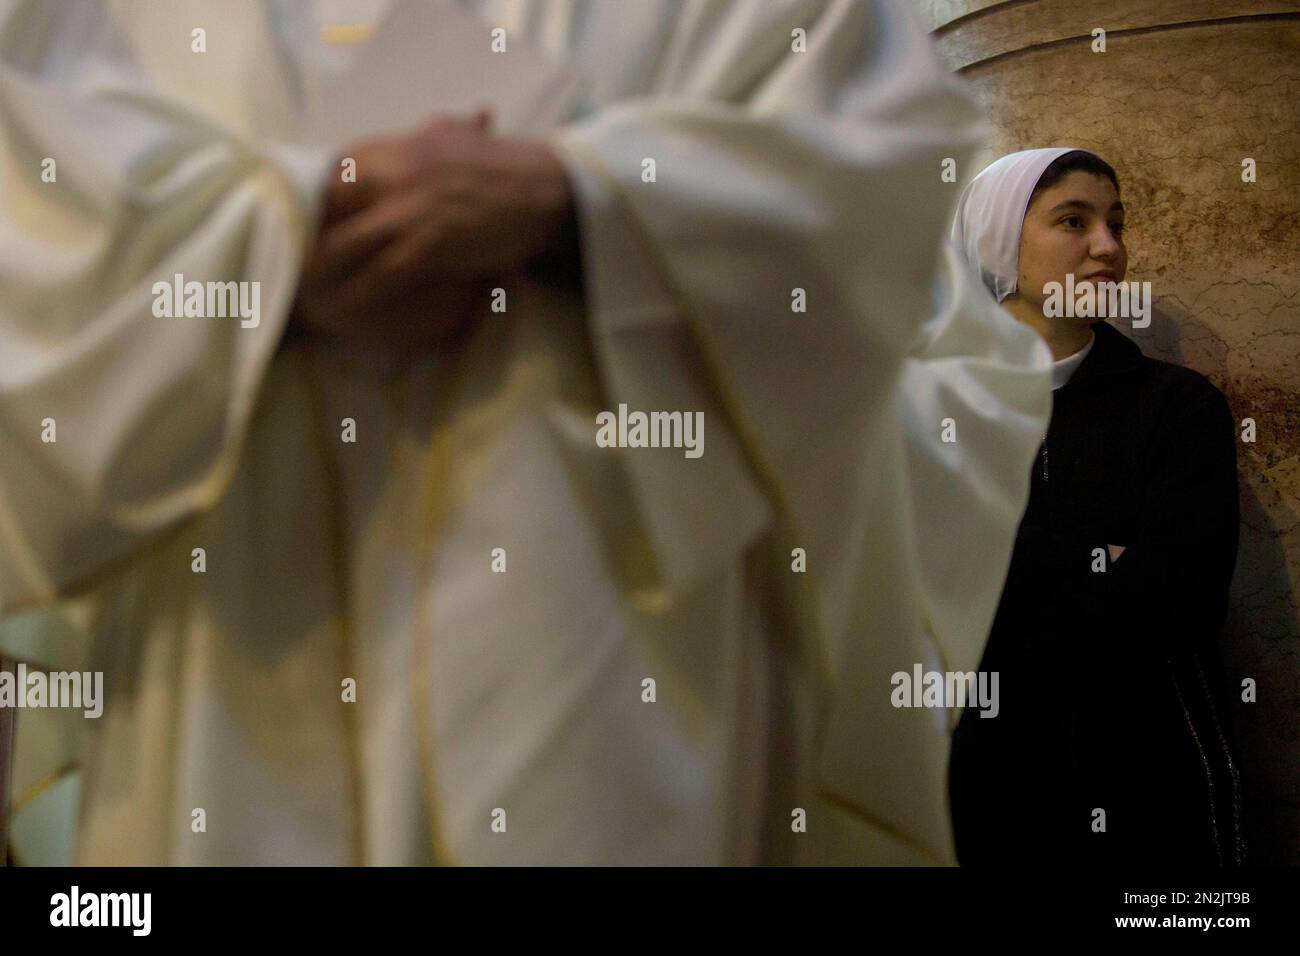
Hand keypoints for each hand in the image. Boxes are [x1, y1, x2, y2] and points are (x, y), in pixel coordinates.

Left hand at [292, 109, 576, 350]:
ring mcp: (408, 214)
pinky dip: (359, 292)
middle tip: (295, 259)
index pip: (334, 171)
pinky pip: (380, 275)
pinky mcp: (427, 248)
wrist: (544, 191)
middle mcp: (393, 176)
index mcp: (395, 148)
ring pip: (347, 245)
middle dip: (310, 234)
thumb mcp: (459, 136)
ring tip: (306, 290)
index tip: (303, 220)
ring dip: (324, 271)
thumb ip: (432, 131)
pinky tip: (345, 305)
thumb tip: (428, 124)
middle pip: (329, 208)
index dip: (315, 199)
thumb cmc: (505, 166)